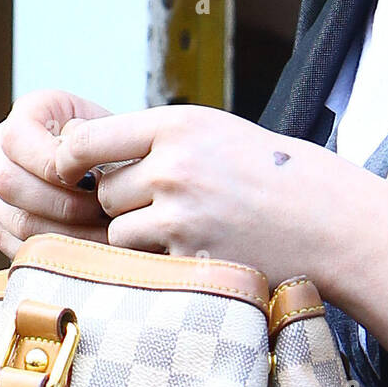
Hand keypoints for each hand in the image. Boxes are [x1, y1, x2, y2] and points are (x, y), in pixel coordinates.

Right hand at [0, 89, 114, 258]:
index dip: (51, 162)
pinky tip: (89, 249)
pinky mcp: (0, 226)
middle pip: (9, 182)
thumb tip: (85, 171)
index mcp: (24, 113)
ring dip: (64, 230)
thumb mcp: (108, 129)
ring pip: (16, 219)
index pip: (17, 138)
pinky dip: (56, 252)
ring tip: (101, 232)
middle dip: (62, 202)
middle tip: (102, 211)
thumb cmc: (111, 144)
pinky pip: (19, 247)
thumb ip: (93, 140)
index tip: (93, 180)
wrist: (109, 166)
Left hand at [53, 103, 345, 290]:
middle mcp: (173, 167)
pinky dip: (161, 258)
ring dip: (139, 232)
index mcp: (175, 125)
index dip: (71, 158)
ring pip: (119, 229)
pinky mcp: (189, 259)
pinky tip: (197, 244)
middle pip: (105, 191)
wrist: (316, 213)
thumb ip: (148, 138)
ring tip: (183, 223)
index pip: (88, 141)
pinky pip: (145, 260)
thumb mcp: (205, 130)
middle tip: (167, 199)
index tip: (71, 170)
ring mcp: (180, 216)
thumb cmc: (255, 167)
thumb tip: (71, 149)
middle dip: (125, 199)